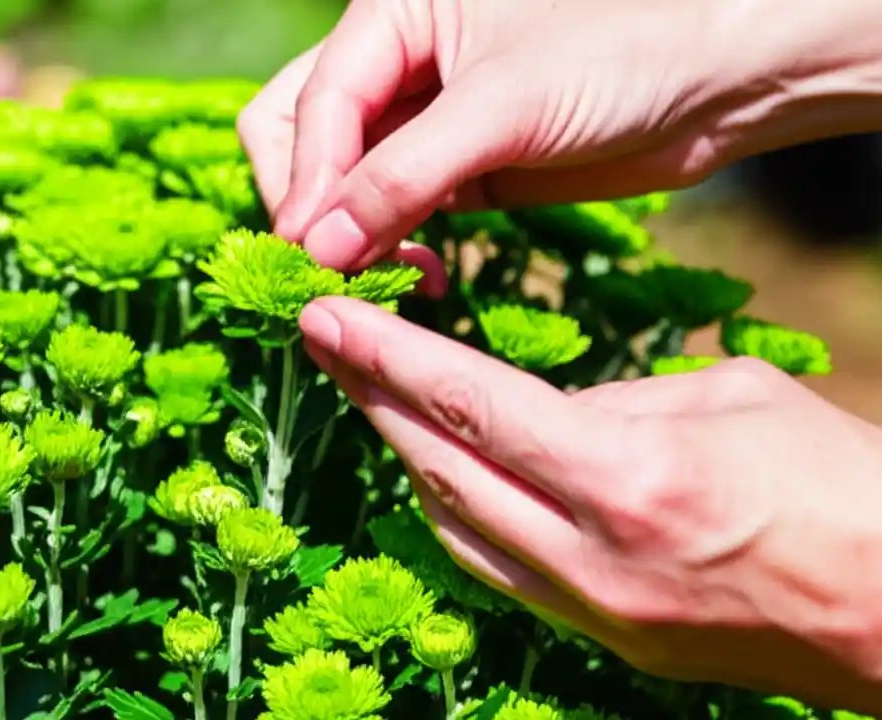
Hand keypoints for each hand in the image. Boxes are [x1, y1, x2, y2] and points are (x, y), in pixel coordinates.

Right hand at [239, 0, 881, 271]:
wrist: (720, 79)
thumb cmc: (620, 49)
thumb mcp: (502, 105)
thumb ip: (402, 174)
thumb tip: (317, 247)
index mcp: (393, 14)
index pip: (312, 102)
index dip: (305, 180)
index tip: (311, 253)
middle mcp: (395, 63)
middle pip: (301, 135)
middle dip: (309, 204)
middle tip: (333, 273)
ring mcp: (423, 120)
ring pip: (341, 182)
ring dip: (349, 237)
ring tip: (388, 281)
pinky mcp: (456, 169)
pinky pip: (390, 213)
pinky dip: (390, 249)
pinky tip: (421, 277)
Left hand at [299, 296, 881, 713]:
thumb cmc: (842, 481)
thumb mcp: (731, 399)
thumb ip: (617, 403)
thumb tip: (540, 413)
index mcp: (629, 478)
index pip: (469, 405)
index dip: (384, 356)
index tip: (324, 317)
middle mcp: (593, 556)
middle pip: (441, 468)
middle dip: (371, 400)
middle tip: (327, 345)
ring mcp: (595, 612)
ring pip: (457, 528)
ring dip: (407, 458)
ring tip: (374, 398)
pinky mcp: (607, 641)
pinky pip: (500, 570)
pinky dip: (459, 514)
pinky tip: (445, 472)